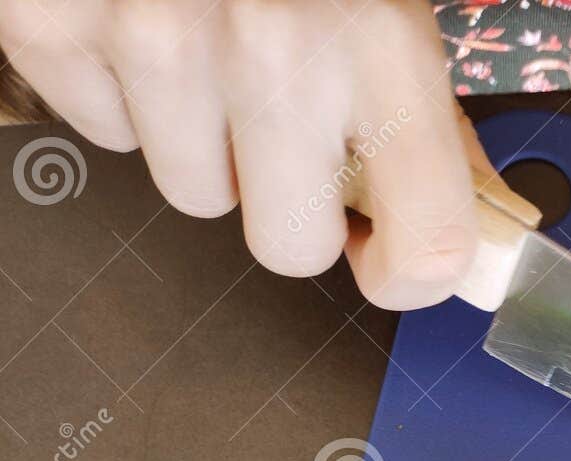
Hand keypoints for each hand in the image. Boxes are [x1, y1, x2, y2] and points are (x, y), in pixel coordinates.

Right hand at [0, 0, 477, 308]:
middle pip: (290, 247)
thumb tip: (466, 238)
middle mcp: (276, 52)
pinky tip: (150, 25)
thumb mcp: (393, 2)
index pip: (432, 241)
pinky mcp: (57, 24)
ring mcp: (157, 39)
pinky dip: (128, 97)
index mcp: (385, 45)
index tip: (387, 254)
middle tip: (289, 132)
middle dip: (292, 205)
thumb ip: (433, 121)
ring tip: (216, 50)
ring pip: (194, 197)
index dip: (408, 275)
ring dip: (208, 144)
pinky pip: (106, 137)